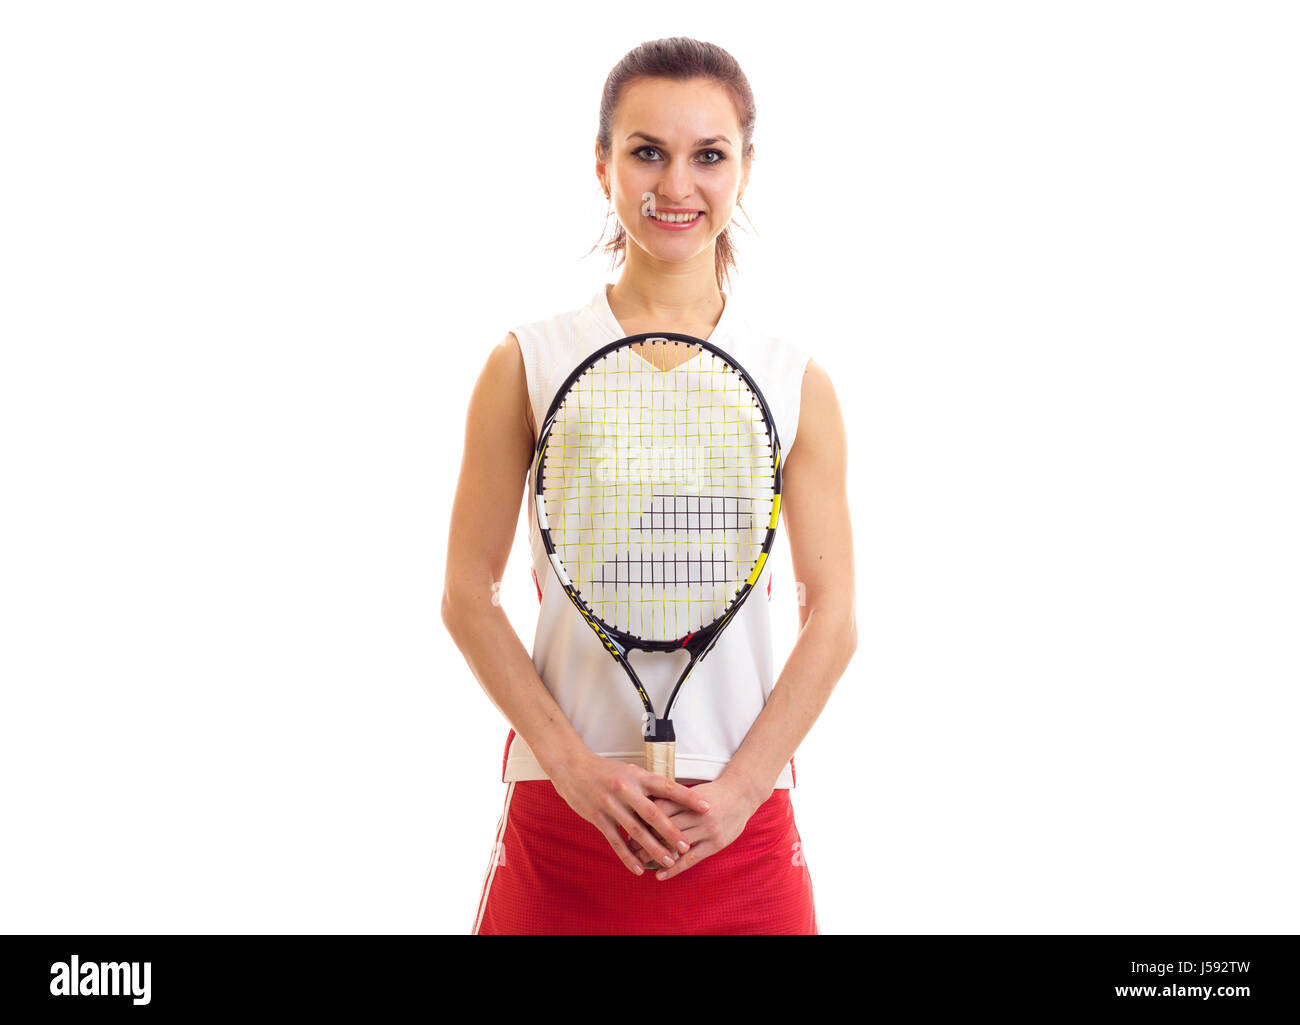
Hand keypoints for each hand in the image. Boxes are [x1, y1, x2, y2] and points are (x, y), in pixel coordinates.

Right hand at [548, 750, 712, 874]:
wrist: (572, 768)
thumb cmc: (606, 771)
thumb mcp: (630, 772)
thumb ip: (648, 786)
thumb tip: (673, 799)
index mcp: (637, 776)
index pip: (667, 787)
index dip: (688, 797)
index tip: (706, 807)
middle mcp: (626, 789)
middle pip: (653, 813)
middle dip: (672, 831)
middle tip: (687, 846)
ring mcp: (610, 804)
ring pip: (636, 831)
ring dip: (653, 848)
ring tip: (668, 861)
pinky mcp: (597, 817)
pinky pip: (615, 840)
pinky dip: (627, 856)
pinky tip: (638, 868)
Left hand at [627, 773, 763, 880]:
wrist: (742, 794)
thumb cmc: (711, 793)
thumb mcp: (690, 791)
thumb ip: (669, 798)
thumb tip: (641, 803)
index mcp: (687, 798)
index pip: (659, 808)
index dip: (641, 817)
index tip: (625, 825)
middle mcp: (696, 813)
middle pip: (664, 827)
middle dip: (644, 837)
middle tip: (627, 846)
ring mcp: (707, 829)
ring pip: (676, 844)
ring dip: (656, 854)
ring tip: (638, 861)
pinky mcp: (715, 843)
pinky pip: (691, 859)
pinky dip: (674, 868)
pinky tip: (660, 875)